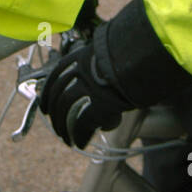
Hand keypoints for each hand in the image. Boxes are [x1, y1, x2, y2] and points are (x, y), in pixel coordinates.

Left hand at [40, 0, 191, 148]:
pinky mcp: (100, 104)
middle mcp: (81, 72)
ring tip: (65, 137)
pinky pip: (83, 124)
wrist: (145, 56)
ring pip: (65, 109)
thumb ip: (104, 58)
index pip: (57, 74)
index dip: (48, 91)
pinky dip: (79, 135)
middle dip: (54, 112)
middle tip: (54, 123)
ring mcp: (89, 88)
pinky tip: (79, 142)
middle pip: (58, 94)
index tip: (46, 103)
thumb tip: (110, 62)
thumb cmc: (133, 52)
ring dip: (62, 126)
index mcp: (82, 57)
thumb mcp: (112, 49)